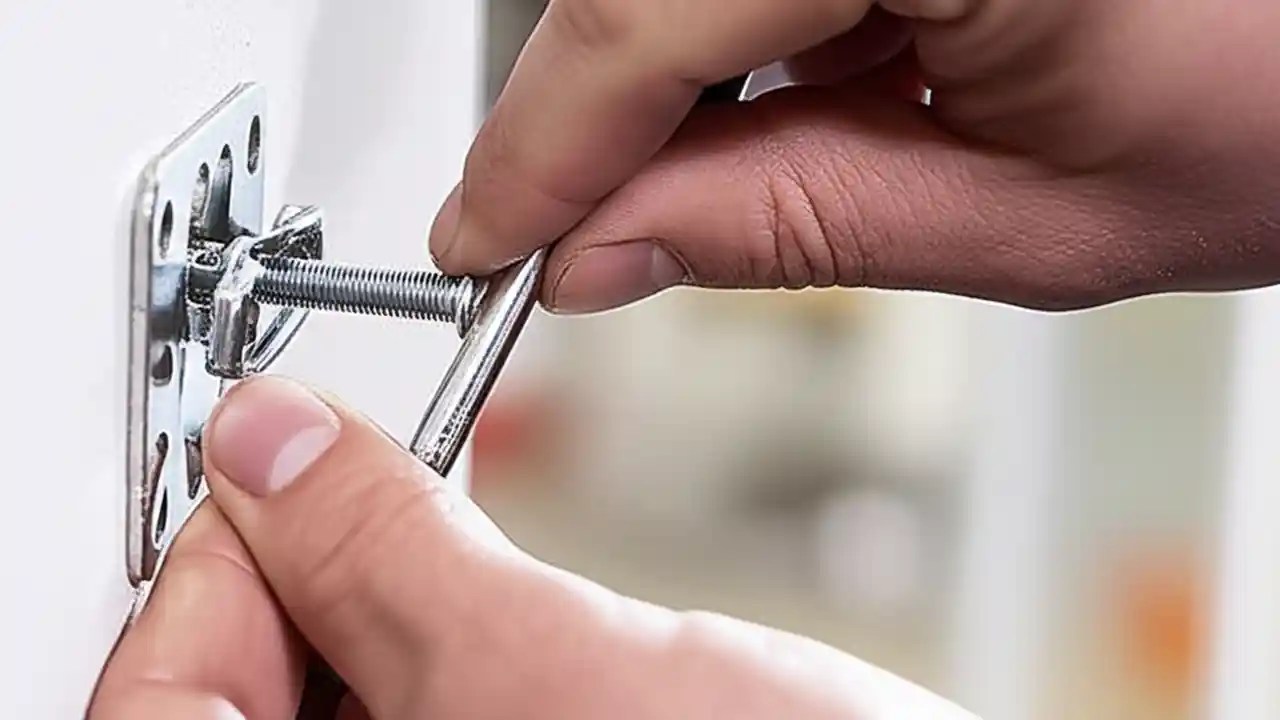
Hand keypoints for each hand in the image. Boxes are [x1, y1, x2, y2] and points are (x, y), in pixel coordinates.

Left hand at [91, 377, 971, 718]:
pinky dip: (414, 628)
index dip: (206, 573)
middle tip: (339, 469)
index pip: (165, 713)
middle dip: (284, 575)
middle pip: (235, 703)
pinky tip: (452, 579)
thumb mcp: (559, 675)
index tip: (267, 464)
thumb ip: (388, 559)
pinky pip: (405, 707)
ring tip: (409, 512)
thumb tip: (269, 444)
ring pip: (325, 699)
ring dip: (355, 592)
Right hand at [429, 1, 1279, 311]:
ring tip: (702, 176)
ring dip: (662, 66)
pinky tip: (786, 82)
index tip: (481, 240)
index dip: (535, 150)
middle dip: (589, 114)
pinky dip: (733, 23)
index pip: (642, 17)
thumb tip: (601, 251)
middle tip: (576, 234)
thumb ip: (783, 226)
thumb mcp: (1023, 219)